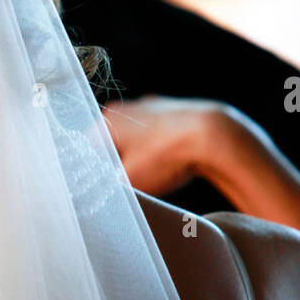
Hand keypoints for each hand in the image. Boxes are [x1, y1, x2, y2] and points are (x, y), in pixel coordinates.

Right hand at [103, 96, 228, 195]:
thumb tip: (98, 192)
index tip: (103, 189)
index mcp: (106, 122)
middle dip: (114, 167)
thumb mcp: (128, 182)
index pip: (85, 152)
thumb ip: (105, 187)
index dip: (93, 174)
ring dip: (136, 160)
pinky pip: (152, 136)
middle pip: (108, 145)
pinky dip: (155, 150)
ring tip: (152, 175)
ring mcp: (148, 108)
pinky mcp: (170, 112)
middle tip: (129, 185)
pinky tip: (167, 163)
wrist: (214, 137)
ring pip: (131, 141)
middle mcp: (123, 109)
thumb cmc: (166, 156)